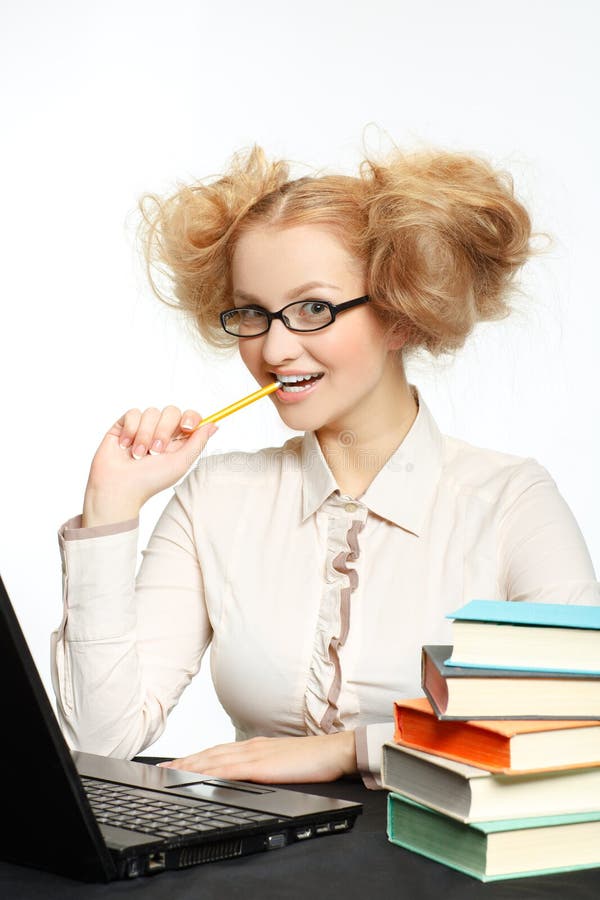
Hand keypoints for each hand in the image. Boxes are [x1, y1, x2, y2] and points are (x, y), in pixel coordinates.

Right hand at [83, 407, 216, 522]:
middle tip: (156, 451)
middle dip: (164, 430)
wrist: (119, 487)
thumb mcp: (181, 463)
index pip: (190, 417)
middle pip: (172, 411)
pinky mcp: (124, 425)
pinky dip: (130, 430)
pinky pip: (133, 413)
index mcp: (178, 441)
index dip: (191, 417)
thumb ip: (198, 442)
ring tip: (138, 455)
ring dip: (145, 435)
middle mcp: (161, 432)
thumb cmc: (150, 481)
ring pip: (151, 412)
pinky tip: (125, 446)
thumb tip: (214, 424)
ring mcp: (142, 427)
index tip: (186, 428)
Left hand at [158, 733, 357, 783]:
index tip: (176, 763)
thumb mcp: (283, 763)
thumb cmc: (314, 759)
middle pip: (210, 754)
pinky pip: (229, 769)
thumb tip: (249, 776)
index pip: (218, 752)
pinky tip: (197, 775)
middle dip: (184, 761)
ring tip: (170, 772)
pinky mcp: (261, 765)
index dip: (195, 757)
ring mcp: (255, 754)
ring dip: (189, 764)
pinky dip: (209, 771)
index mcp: (255, 747)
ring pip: (214, 759)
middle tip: (161, 769)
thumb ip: (265, 767)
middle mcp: (251, 746)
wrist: (335, 751)